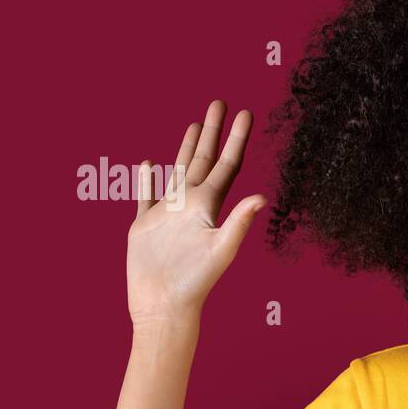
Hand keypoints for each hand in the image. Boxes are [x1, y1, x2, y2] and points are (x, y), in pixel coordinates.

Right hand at [127, 100, 266, 326]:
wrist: (164, 306)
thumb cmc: (196, 283)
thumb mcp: (221, 249)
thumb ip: (239, 222)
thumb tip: (263, 196)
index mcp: (210, 207)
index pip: (227, 165)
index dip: (237, 139)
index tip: (245, 112)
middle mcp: (191, 206)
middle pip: (203, 160)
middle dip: (212, 132)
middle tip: (219, 102)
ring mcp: (167, 215)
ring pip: (177, 172)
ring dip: (184, 148)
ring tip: (194, 125)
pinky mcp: (144, 226)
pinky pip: (145, 195)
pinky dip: (146, 178)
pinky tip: (148, 162)